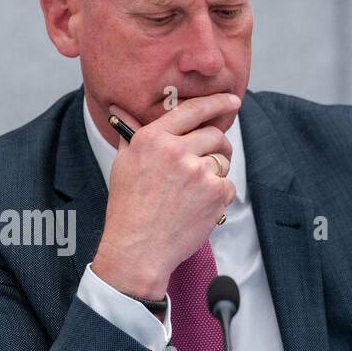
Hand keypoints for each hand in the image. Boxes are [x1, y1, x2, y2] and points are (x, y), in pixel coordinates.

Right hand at [91, 92, 239, 299]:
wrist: (137, 249)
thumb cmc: (128, 209)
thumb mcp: (123, 165)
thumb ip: (130, 135)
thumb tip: (120, 112)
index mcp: (152, 139)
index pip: (192, 110)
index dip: (216, 102)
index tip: (231, 101)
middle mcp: (176, 150)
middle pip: (214, 135)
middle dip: (217, 146)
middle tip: (210, 161)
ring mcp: (198, 171)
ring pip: (222, 160)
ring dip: (215, 173)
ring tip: (193, 193)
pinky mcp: (215, 193)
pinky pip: (228, 185)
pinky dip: (218, 196)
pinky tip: (197, 208)